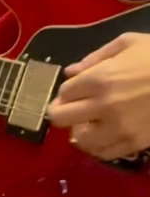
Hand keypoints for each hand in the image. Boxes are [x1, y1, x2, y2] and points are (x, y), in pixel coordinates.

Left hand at [47, 32, 149, 160]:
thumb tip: (70, 71)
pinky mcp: (136, 143)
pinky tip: (105, 136)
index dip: (66, 91)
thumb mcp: (129, 42)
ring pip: (81, 140)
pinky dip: (100, 146)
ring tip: (89, 125)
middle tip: (72, 109)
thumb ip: (95, 57)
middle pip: (61, 118)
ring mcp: (120, 127)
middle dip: (62, 113)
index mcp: (100, 78)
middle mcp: (104, 105)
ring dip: (80, 132)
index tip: (74, 90)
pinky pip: (105, 153)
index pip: (63, 93)